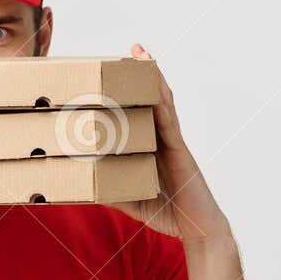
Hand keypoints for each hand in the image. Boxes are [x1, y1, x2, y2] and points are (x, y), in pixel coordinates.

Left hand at [108, 43, 227, 244]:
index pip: (141, 112)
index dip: (132, 91)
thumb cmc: (168, 213)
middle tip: (131, 50)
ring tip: (142, 55)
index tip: (119, 70)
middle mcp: (164, 140)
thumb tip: (83, 189)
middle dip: (143, 74)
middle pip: (153, 100)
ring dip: (154, 78)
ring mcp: (174, 144)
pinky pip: (170, 125)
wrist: (197, 229)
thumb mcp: (130, 200)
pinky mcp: (181, 153)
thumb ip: (110, 191)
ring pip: (163, 104)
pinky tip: (156, 91)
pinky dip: (163, 106)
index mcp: (152, 147)